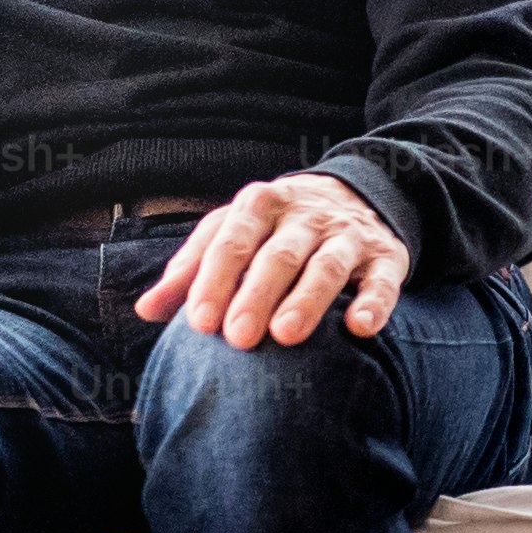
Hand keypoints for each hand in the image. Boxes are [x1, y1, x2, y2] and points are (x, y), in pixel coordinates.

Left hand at [140, 171, 410, 346]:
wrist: (355, 194)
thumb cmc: (275, 229)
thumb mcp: (232, 233)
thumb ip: (191, 270)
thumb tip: (145, 310)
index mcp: (259, 205)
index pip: (232, 241)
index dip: (215, 281)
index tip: (201, 324)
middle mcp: (305, 215)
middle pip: (279, 254)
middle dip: (257, 295)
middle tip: (239, 338)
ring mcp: (348, 234)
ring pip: (328, 264)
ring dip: (308, 298)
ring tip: (287, 335)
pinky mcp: (386, 255)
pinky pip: (383, 279)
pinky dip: (374, 301)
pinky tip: (361, 328)